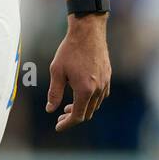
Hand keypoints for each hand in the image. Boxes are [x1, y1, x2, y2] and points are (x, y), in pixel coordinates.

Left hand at [46, 15, 110, 131]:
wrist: (88, 32)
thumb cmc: (70, 50)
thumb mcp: (57, 71)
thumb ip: (54, 93)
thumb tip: (50, 110)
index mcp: (85, 90)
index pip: (78, 116)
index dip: (67, 124)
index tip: (58, 126)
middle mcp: (98, 89)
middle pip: (88, 113)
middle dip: (73, 117)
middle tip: (60, 116)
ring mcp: (105, 83)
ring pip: (95, 105)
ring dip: (83, 109)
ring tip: (68, 107)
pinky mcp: (108, 76)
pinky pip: (101, 96)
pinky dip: (91, 100)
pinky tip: (82, 95)